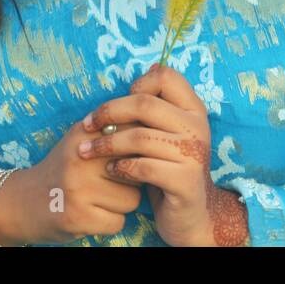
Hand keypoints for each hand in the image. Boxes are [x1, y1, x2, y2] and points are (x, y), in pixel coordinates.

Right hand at [8, 117, 142, 244]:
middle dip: (133, 179)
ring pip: (132, 199)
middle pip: (138, 168)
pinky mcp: (78, 217)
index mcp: (84, 132)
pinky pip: (119, 222)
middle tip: (114, 182)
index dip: (142, 147)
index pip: (133, 133)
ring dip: (122, 204)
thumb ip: (113, 130)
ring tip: (101, 199)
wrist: (23, 203)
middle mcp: (81, 157)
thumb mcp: (81, 140)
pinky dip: (111, 222)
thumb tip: (156, 125)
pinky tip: (94, 215)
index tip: (138, 156)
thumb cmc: (64, 169)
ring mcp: (78, 188)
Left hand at [79, 63, 249, 246]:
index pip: (166, 76)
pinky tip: (112, 170)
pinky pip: (144, 167)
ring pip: (140, 137)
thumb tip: (146, 69)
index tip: (118, 102)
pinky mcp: (185, 181)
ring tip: (88, 151)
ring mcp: (194, 154)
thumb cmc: (168, 168)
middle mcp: (198, 126)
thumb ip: (155, 108)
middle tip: (86, 125)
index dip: (138, 84)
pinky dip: (121, 167)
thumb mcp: (164, 133)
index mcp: (193, 109)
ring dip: (106, 144)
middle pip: (145, 104)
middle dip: (109, 112)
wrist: (190, 213)